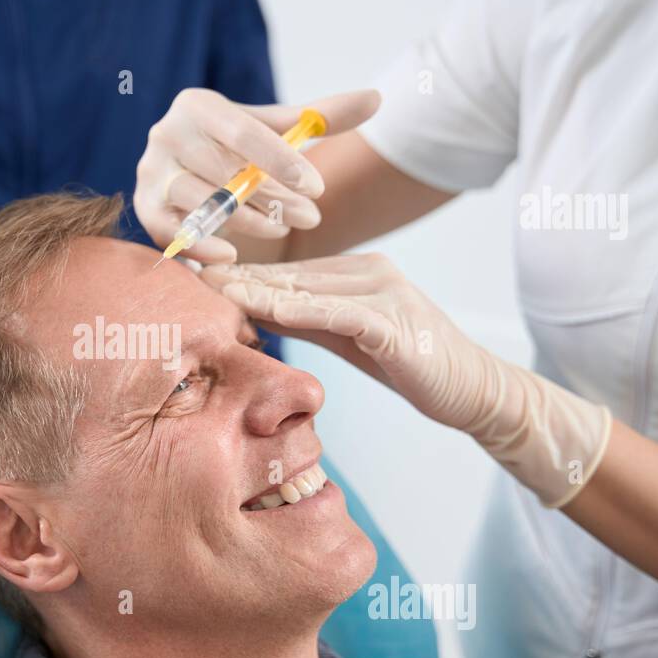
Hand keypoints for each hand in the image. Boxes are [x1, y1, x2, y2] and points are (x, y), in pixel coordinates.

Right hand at [133, 88, 379, 263]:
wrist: (193, 173)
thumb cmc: (239, 151)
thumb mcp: (276, 131)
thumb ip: (322, 117)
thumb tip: (377, 99)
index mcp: (197, 105)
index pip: (243, 131)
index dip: (281, 160)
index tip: (317, 187)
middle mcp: (166, 134)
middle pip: (224, 171)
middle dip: (272, 198)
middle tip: (312, 217)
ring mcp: (151, 173)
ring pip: (203, 202)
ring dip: (247, 221)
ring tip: (282, 230)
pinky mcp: (145, 209)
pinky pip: (173, 231)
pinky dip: (202, 245)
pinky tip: (233, 254)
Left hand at [201, 255, 611, 507]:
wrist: (470, 390)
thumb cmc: (409, 364)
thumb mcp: (347, 338)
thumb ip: (308, 319)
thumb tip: (257, 309)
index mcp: (356, 271)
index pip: (288, 270)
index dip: (240, 271)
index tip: (193, 270)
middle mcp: (370, 271)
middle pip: (292, 273)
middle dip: (238, 272)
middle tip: (187, 266)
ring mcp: (386, 294)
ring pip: (310, 288)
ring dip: (259, 286)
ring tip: (214, 285)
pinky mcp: (397, 323)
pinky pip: (343, 313)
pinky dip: (306, 310)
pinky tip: (271, 309)